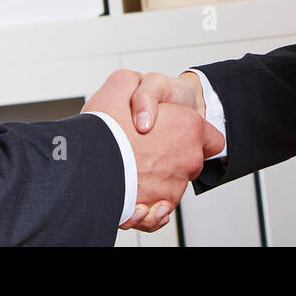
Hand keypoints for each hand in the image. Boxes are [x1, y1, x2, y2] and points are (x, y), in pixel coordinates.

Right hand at [82, 70, 222, 233]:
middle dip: (171, 157)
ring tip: (130, 171)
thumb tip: (141, 95)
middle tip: (145, 149)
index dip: (193, 132)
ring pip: (171, 188)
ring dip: (155, 182)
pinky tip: (135, 199)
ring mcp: (173, 188)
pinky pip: (157, 213)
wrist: (83, 167)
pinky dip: (149, 209)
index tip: (176, 132)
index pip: (212, 137)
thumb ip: (141, 86)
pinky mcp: (154, 210)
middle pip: (189, 162)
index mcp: (190, 127)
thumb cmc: (104, 126)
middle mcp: (188, 160)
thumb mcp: (123, 82)